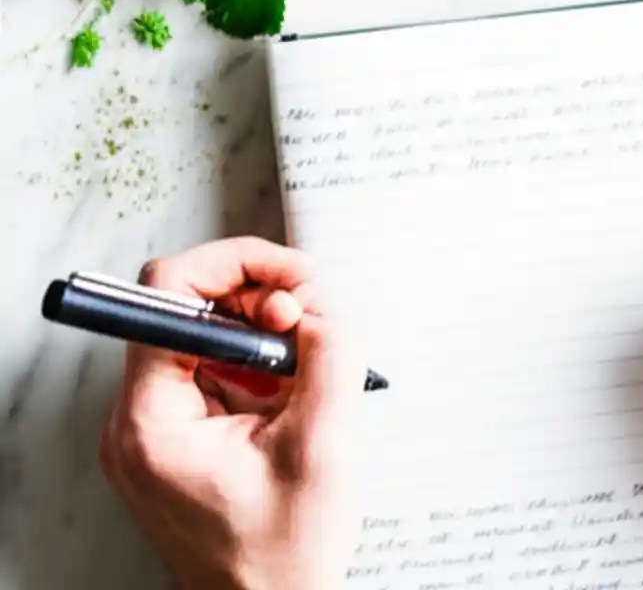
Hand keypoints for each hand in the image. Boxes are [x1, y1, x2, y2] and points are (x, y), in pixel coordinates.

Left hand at [98, 238, 364, 589]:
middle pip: (186, 308)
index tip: (292, 277)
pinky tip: (291, 393)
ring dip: (262, 334)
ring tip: (307, 366)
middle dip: (258, 298)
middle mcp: (137, 420)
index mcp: (152, 421)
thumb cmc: (286, 555)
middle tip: (311, 321)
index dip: (237, 265)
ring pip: (202, 336)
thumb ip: (327, 358)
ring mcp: (153, 430)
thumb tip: (319, 306)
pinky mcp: (175, 439)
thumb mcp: (322, 448)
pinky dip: (256, 366)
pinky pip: (210, 371)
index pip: (169, 293)